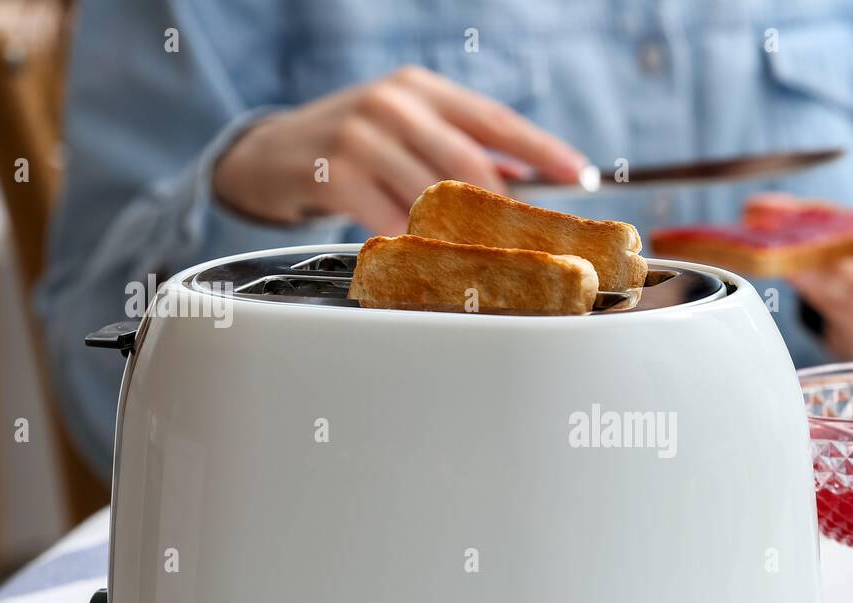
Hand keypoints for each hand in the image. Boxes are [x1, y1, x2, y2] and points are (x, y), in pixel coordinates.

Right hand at [213, 66, 587, 233]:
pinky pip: (393, 222)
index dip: (544, 150)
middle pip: (471, 164)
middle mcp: (395, 105)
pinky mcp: (337, 174)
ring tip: (489, 263)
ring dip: (465, 237)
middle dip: (507, 209)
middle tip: (534, 242)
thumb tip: (525, 181)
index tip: (581, 177)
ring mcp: (363, 136)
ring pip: (435, 197)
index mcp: (422, 90)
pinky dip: (419, 248)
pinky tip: (432, 262)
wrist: (272, 155)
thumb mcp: (407, 132)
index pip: (496, 120)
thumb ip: (463, 151)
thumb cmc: (350, 146)